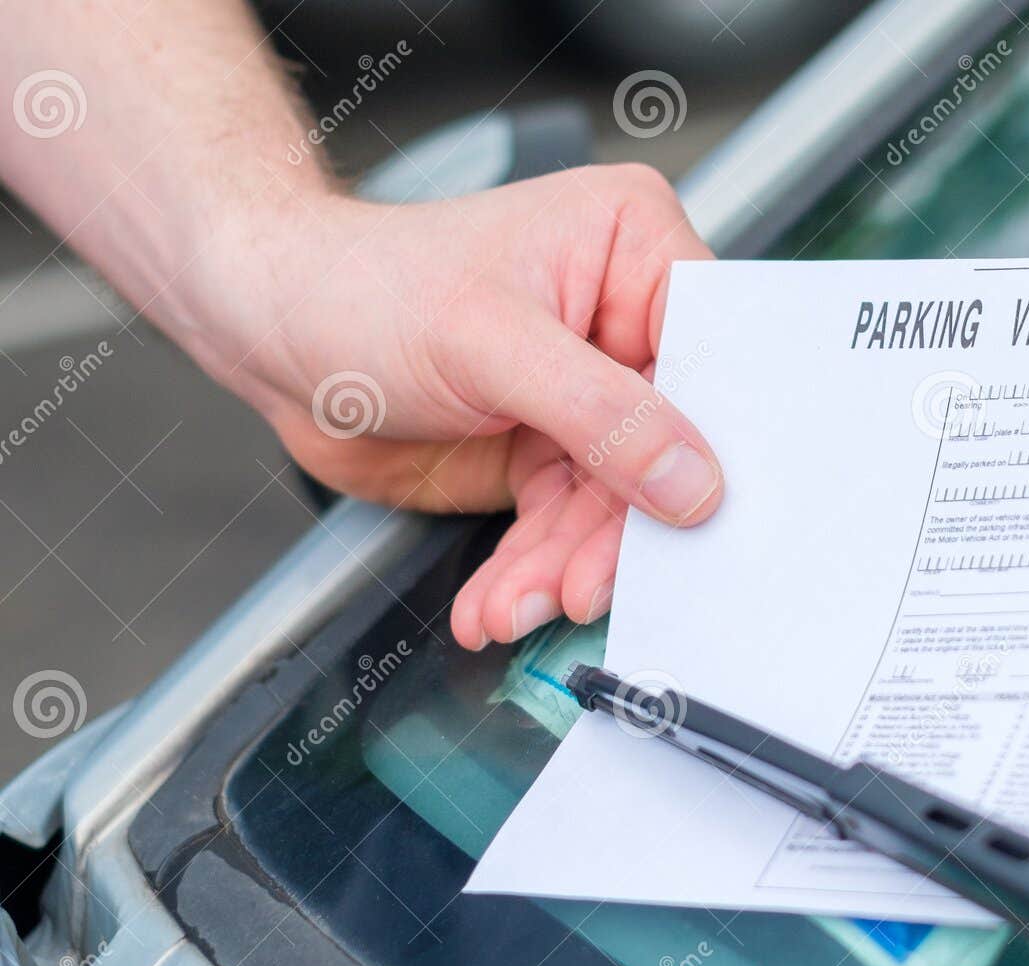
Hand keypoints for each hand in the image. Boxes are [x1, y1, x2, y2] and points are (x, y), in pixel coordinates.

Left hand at [187, 163, 722, 650]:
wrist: (270, 332)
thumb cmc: (360, 288)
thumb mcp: (489, 344)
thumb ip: (601, 415)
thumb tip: (694, 481)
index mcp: (632, 245)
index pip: (707, 354)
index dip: (707, 439)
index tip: (696, 516)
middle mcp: (622, 320)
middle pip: (665, 446)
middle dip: (612, 531)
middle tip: (579, 588)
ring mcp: (588, 394)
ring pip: (612, 503)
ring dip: (562, 567)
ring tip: (514, 606)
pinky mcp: (549, 451)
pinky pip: (563, 528)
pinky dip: (530, 574)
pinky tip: (497, 603)